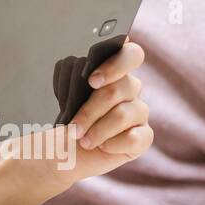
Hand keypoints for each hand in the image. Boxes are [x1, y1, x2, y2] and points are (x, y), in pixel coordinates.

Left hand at [23, 38, 153, 190]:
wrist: (61, 150)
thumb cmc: (61, 117)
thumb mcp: (60, 96)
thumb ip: (73, 79)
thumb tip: (72, 66)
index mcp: (113, 70)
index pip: (131, 54)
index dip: (116, 64)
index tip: (92, 80)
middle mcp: (130, 88)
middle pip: (124, 86)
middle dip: (92, 108)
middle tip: (72, 122)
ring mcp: (139, 112)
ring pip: (124, 114)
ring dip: (96, 129)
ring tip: (78, 137)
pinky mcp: (143, 137)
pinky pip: (134, 138)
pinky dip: (112, 144)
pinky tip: (100, 146)